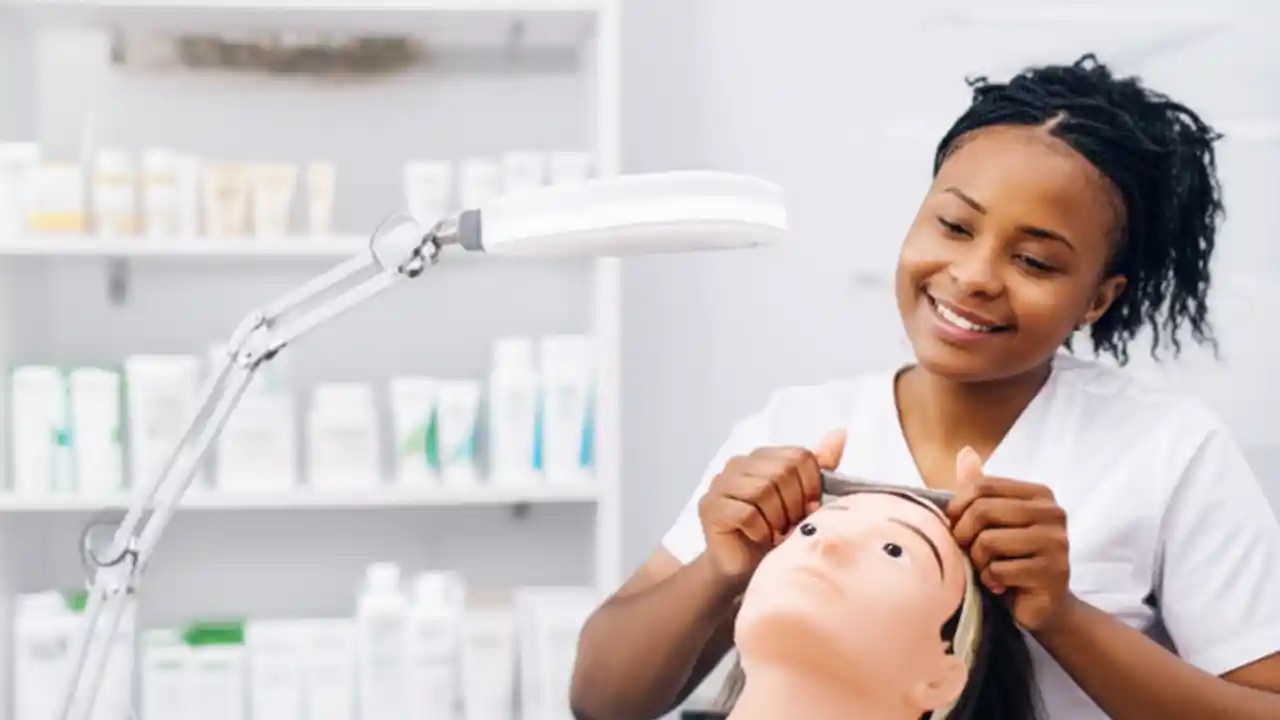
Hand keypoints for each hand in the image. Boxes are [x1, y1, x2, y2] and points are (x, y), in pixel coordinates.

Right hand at [698, 429, 845, 587]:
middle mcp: (738, 463)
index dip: (811, 486)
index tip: (809, 509)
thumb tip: (840, 433)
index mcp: (762, 456)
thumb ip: (819, 466)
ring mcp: (720, 483)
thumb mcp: (803, 497)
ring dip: (777, 520)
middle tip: (791, 525)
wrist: (744, 566)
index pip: (799, 456)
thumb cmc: (774, 531)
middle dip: (794, 505)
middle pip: (781, 472)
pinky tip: (761, 538)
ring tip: (777, 533)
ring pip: (762, 491)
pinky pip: (746, 514)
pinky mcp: (710, 507)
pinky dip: (761, 531)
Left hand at [946, 446, 1072, 631]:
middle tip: (968, 552)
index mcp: (1039, 494)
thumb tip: (965, 451)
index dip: (957, 508)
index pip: (981, 486)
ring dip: (978, 561)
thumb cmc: (1010, 559)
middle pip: (983, 511)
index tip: (955, 528)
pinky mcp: (1053, 573)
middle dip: (964, 536)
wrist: (1042, 605)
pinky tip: (1001, 586)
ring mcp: (1057, 543)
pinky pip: (999, 570)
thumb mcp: (992, 521)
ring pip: (989, 542)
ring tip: (989, 569)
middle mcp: (1053, 513)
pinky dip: (991, 580)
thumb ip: (979, 488)